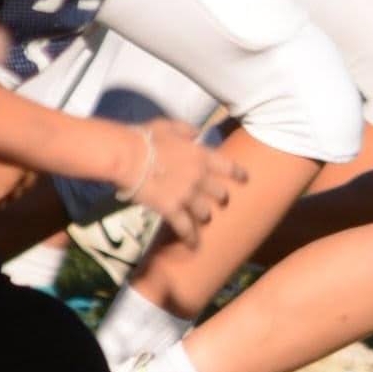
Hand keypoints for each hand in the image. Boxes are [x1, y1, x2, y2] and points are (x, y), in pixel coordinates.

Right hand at [114, 119, 243, 246]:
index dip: (238, 174)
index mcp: (200, 155)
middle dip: (221, 199)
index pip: (228, 167)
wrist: (127, 156)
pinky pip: (186, 229)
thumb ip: (186, 129)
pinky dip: (191, 239)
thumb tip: (196, 133)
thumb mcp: (168, 125)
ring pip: (205, 213)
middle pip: (220, 193)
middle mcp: (199, 177)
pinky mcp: (172, 210)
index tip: (245, 179)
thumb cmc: (144, 138)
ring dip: (205, 217)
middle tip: (220, 202)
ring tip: (204, 221)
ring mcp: (187, 195)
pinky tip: (193, 246)